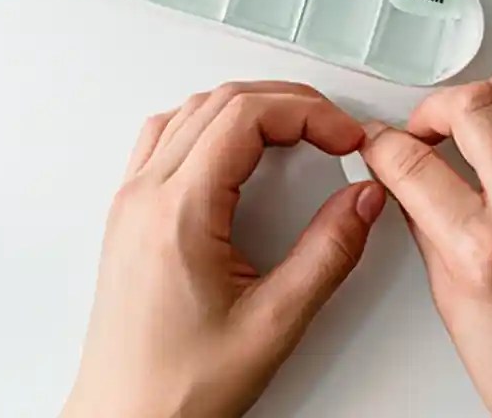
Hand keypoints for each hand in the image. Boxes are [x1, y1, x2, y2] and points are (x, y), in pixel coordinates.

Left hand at [62, 82, 386, 417]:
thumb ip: (328, 253)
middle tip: (333, 130)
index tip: (343, 137)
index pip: (245, 116)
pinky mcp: (129, 215)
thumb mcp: (274, 323)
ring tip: (296, 131)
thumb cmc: (178, 387)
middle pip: (221, 102)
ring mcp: (131, 202)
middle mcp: (145, 196)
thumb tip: (362, 201)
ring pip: (191, 111)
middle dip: (288, 102)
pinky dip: (210, 124)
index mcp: (178, 213)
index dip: (307, 112)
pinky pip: (164, 137)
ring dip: (248, 107)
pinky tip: (238, 150)